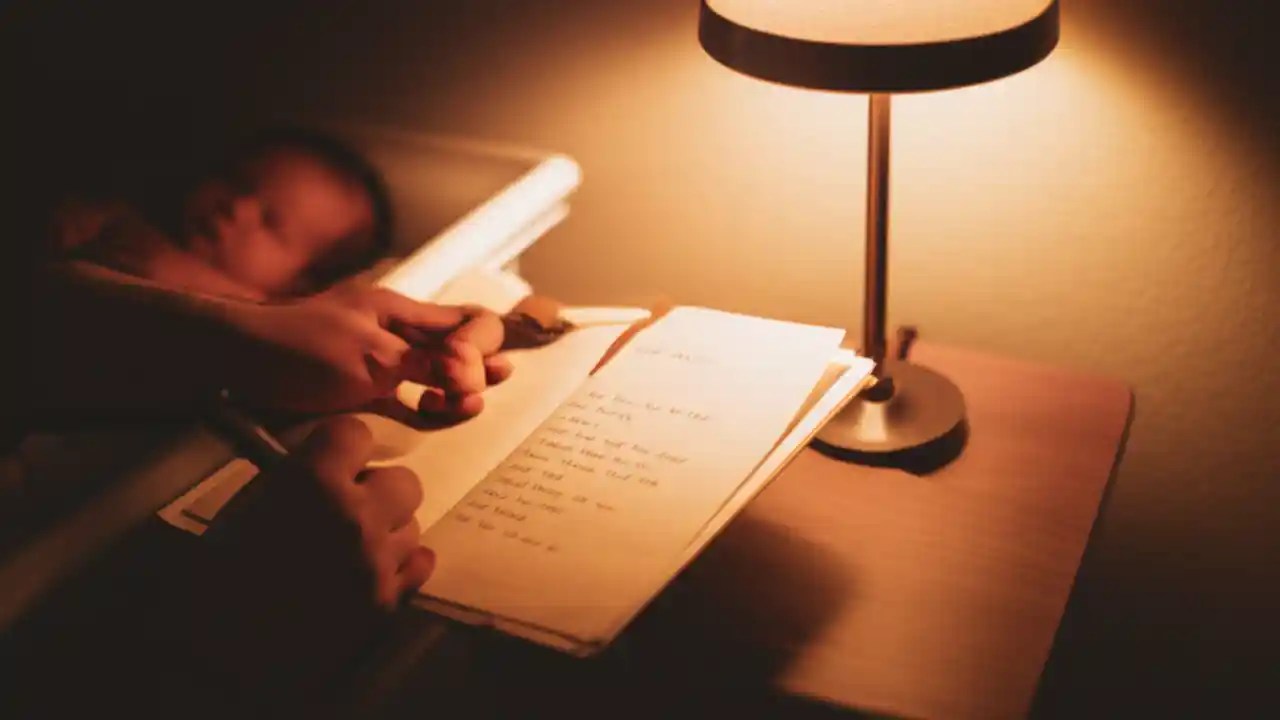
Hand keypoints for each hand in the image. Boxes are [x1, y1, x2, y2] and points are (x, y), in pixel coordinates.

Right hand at [194, 417, 432, 691]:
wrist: (223, 651)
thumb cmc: (219, 574)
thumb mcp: (247, 508)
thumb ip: (295, 480)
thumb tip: (323, 464)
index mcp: (312, 483)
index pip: (355, 433)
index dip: (344, 446)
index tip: (334, 458)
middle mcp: (355, 515)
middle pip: (402, 481)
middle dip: (378, 490)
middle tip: (349, 508)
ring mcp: (376, 560)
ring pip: (412, 525)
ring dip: (388, 530)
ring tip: (353, 548)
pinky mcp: (387, 601)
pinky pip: (420, 564)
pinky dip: (400, 564)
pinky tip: (373, 570)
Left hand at [224, 281, 512, 415]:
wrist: (239, 364)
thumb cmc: (304, 349)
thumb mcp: (372, 355)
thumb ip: (426, 363)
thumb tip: (475, 370)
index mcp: (401, 311)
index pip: (466, 319)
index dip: (484, 344)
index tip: (476, 373)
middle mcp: (397, 334)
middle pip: (458, 349)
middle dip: (478, 370)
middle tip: (478, 392)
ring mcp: (381, 363)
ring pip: (438, 378)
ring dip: (457, 394)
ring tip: (461, 408)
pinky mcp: (364, 391)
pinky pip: (410, 401)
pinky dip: (429, 410)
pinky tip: (436, 415)